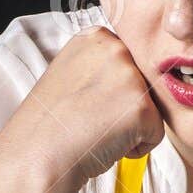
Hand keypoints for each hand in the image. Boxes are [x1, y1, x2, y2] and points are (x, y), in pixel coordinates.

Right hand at [0, 25, 164, 192]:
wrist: (36, 155)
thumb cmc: (51, 125)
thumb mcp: (71, 76)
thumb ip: (100, 68)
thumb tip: (128, 77)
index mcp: (95, 37)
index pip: (128, 66)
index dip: (111, 93)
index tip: (85, 104)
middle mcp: (115, 48)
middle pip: (143, 86)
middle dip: (123, 109)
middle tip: (89, 119)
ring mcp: (130, 76)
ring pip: (151, 109)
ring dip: (129, 128)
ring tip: (95, 130)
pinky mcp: (142, 107)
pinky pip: (156, 134)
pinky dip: (136, 148)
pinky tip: (104, 143)